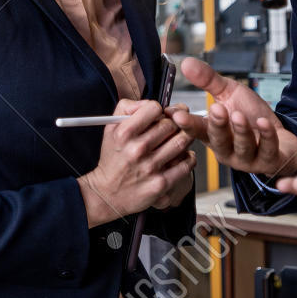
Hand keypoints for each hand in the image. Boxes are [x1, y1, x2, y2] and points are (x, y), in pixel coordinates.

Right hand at [78, 99, 195, 226]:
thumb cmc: (113, 160)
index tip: (158, 116)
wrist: (108, 194)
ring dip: (184, 138)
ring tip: (178, 140)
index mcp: (124, 133)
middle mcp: (137, 149)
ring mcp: (150, 167)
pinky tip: (182, 156)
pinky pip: (186, 163)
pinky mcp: (161, 183)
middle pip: (171, 124)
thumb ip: (127, 108)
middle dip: (173, 123)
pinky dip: (188, 157)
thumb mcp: (110, 128)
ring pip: (182, 141)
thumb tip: (148, 103)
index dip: (158, 110)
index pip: (154, 108)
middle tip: (172, 128)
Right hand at [169, 57, 296, 179]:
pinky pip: (268, 150)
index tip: (176, 114)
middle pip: (218, 140)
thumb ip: (208, 81)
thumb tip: (186, 62)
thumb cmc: (250, 115)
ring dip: (240, 131)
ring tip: (238, 115)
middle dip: (217, 126)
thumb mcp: (229, 94)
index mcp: (213, 135)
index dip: (186, 124)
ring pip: (242, 147)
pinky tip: (264, 122)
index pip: (197, 130)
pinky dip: (266, 136)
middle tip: (216, 109)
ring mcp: (248, 158)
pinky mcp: (270, 161)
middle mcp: (227, 150)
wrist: (282, 135)